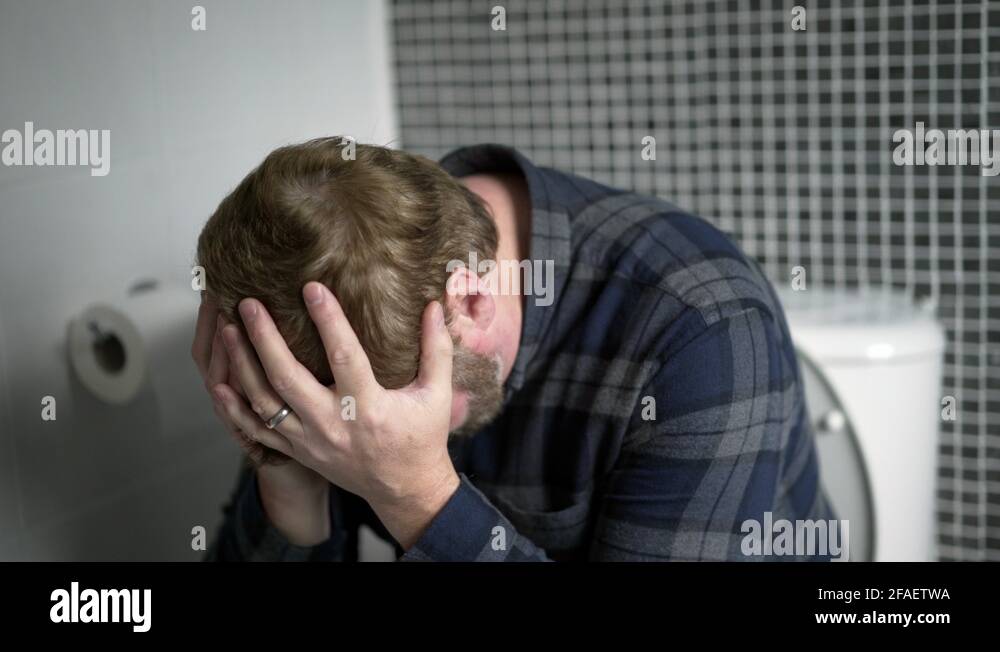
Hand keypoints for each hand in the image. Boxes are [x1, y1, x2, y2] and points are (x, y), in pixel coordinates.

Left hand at [211, 282, 459, 549]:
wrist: (404, 490)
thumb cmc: (422, 437)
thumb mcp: (437, 395)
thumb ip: (436, 350)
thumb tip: (434, 306)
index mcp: (369, 407)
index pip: (344, 356)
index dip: (328, 320)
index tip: (312, 287)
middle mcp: (333, 425)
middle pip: (288, 378)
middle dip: (264, 338)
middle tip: (247, 304)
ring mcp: (310, 441)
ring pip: (264, 402)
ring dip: (241, 365)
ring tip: (227, 330)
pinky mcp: (298, 452)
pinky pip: (256, 432)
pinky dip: (233, 410)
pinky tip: (218, 383)